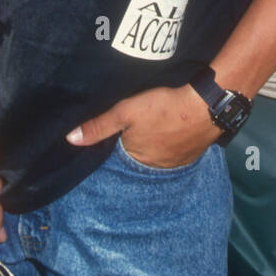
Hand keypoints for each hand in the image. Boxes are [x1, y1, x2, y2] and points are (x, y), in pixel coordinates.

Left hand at [65, 84, 223, 167]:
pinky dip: (169, 145)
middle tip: (134, 130)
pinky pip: (174, 154)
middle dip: (134, 148)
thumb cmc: (163, 108)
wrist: (205, 106)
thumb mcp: (126, 112)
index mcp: (137, 160)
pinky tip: (169, 132)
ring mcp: (176, 163)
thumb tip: (70, 139)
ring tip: (151, 130)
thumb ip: (99, 126)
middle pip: (138, 159)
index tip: (113, 136)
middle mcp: (156, 169)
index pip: (118, 159)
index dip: (115, 147)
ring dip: (153, 147)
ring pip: (157, 157)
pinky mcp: (191, 155)